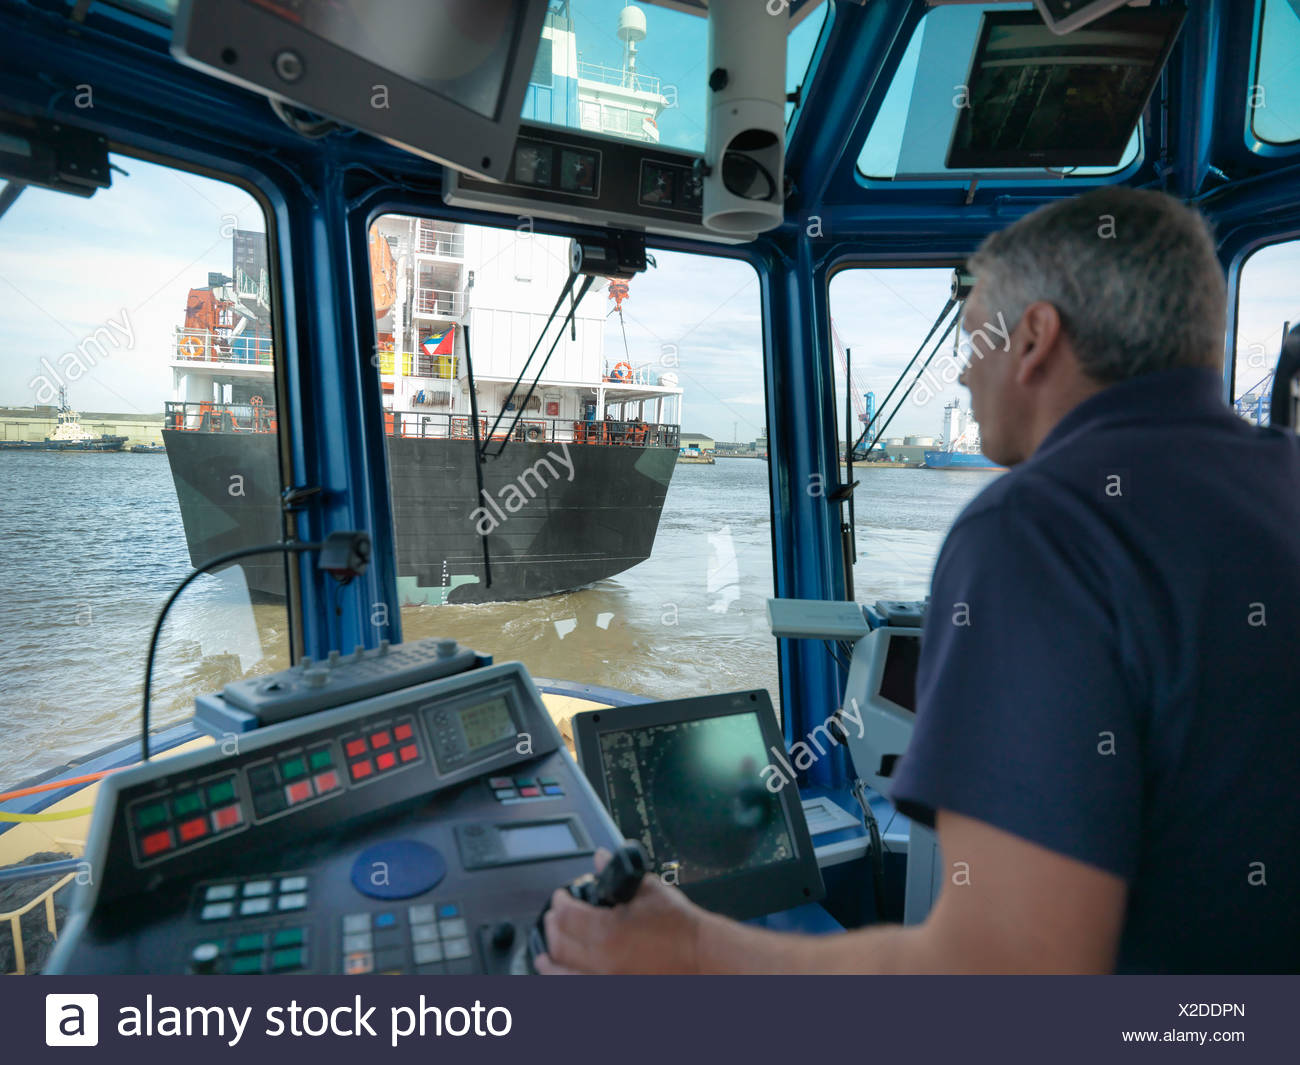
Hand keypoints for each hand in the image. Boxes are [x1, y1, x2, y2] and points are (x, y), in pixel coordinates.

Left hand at [534, 848, 706, 973]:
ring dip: (549, 963)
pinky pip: (578, 990)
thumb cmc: (682, 928)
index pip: (567, 915)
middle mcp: (600, 963)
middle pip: (559, 945)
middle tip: (553, 918)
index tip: (561, 897)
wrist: (704, 958)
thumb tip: (601, 860)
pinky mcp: (614, 995)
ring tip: (543, 957)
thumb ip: (618, 875)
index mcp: (607, 932)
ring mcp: (605, 983)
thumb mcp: (650, 890)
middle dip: (552, 928)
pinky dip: (567, 983)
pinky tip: (564, 978)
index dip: (560, 902)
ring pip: (562, 976)